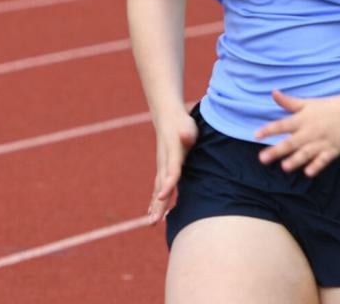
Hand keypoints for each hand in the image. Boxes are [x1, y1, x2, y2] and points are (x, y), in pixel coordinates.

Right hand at [148, 108, 198, 224]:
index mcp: (173, 153)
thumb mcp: (187, 125)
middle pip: (161, 186)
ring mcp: (162, 167)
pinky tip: (152, 213)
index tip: (162, 196)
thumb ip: (187, 132)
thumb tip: (185, 135)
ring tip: (152, 223)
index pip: (171, 171)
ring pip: (157, 189)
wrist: (167, 116)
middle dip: (158, 203)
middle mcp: (164, 163)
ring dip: (155, 206)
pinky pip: (158, 188)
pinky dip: (154, 201)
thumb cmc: (182, 122)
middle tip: (153, 221)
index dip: (167, 184)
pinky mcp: (162, 170)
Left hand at [254, 90, 339, 176]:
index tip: (256, 135)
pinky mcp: (333, 150)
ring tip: (284, 167)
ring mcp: (322, 142)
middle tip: (262, 158)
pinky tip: (308, 173)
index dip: (269, 130)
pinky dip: (316, 166)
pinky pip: (323, 160)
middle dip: (277, 150)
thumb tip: (273, 93)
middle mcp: (310, 131)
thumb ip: (288, 102)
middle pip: (291, 142)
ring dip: (295, 160)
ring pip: (306, 153)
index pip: (282, 125)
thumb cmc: (326, 108)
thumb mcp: (307, 103)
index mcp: (302, 119)